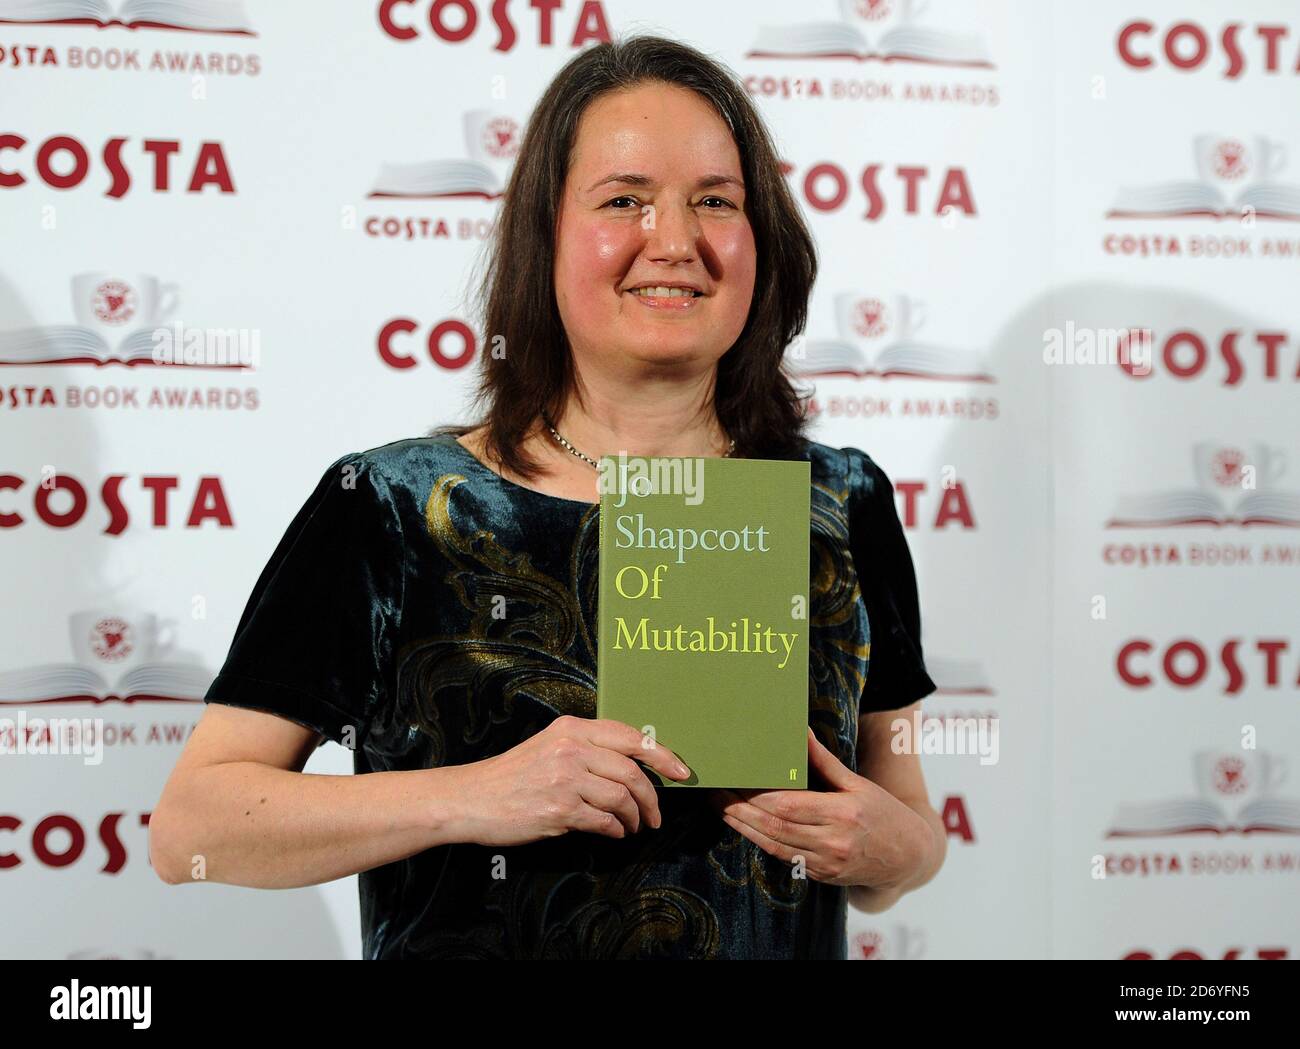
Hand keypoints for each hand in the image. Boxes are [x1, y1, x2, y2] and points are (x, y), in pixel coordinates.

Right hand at [445, 715, 690, 846]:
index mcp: (571, 729)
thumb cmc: (513, 775)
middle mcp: (571, 749)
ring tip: (634, 826)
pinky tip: (614, 832)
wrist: (472, 798)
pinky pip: (605, 821)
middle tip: (657, 814)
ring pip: (622, 797)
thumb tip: (633, 765)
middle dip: (653, 796)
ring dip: (636, 817)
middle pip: (632, 770)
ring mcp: (566, 779)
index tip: (681, 772)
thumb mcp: (549, 746)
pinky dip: (616, 829)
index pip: (630, 737)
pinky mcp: (560, 810)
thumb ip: (586, 748)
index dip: (662, 755)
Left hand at [709, 727, 931, 889]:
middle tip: (716, 794)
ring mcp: (826, 863)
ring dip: (744, 828)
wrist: (908, 857)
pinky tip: (745, 826)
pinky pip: (784, 857)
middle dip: (740, 810)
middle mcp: (833, 841)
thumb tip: (800, 731)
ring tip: (722, 809)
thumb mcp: (858, 783)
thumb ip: (824, 761)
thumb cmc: (884, 813)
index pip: (788, 805)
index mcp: (843, 813)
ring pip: (774, 845)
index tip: (735, 780)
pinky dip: (761, 841)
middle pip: (775, 826)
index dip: (757, 795)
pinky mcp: (821, 875)